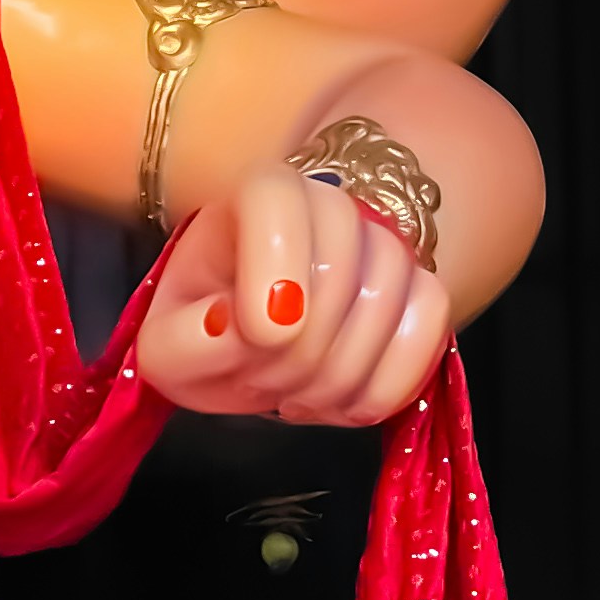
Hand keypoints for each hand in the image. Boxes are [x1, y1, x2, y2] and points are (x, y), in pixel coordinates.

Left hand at [136, 166, 449, 426]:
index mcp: (251, 200)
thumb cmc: (211, 335)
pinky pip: (431, 322)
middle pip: (337, 267)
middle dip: (297, 353)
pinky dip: (387, 382)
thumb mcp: (168, 350)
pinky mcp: (424, 288)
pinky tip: (344, 403)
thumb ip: (182, 343)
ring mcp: (382, 242)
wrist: (261, 344)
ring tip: (296, 394)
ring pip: (387, 295)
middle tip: (262, 381)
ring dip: (338, 374)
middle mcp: (324, 203)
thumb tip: (230, 327)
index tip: (266, 332)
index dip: (276, 260)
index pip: (276, 196)